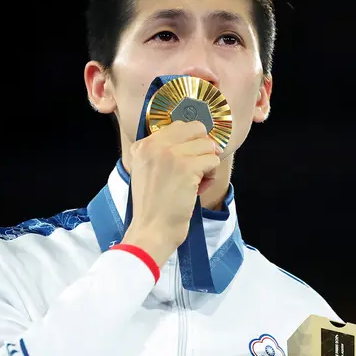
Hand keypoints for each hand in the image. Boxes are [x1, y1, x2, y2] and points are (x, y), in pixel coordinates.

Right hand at [121, 120, 221, 266]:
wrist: (151, 229)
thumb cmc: (153, 206)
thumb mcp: (146, 171)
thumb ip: (162, 152)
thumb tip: (197, 139)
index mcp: (143, 145)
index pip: (179, 126)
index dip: (191, 142)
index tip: (187, 160)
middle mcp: (155, 145)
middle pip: (196, 130)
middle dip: (202, 149)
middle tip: (195, 169)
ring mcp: (171, 154)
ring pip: (207, 145)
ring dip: (207, 165)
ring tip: (196, 182)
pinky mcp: (186, 167)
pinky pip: (213, 161)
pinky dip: (211, 176)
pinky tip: (199, 188)